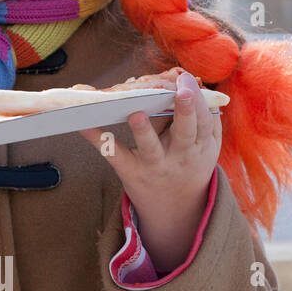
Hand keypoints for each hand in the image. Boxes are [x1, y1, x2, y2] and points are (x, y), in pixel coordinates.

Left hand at [79, 70, 222, 272]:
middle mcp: (179, 155)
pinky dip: (98, 139)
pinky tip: (84, 125)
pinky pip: (114, 154)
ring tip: (137, 114)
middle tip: (181, 91)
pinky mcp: (131, 172)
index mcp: (199, 145)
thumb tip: (198, 85)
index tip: (187, 80)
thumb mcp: (207, 147)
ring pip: (150, 147)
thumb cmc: (190, 165)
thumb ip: (207, 119)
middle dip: (185, 111)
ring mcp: (154, 164)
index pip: (203, 121)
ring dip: (143, 131)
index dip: (198, 101)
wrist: (176, 210)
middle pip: (185, 132)